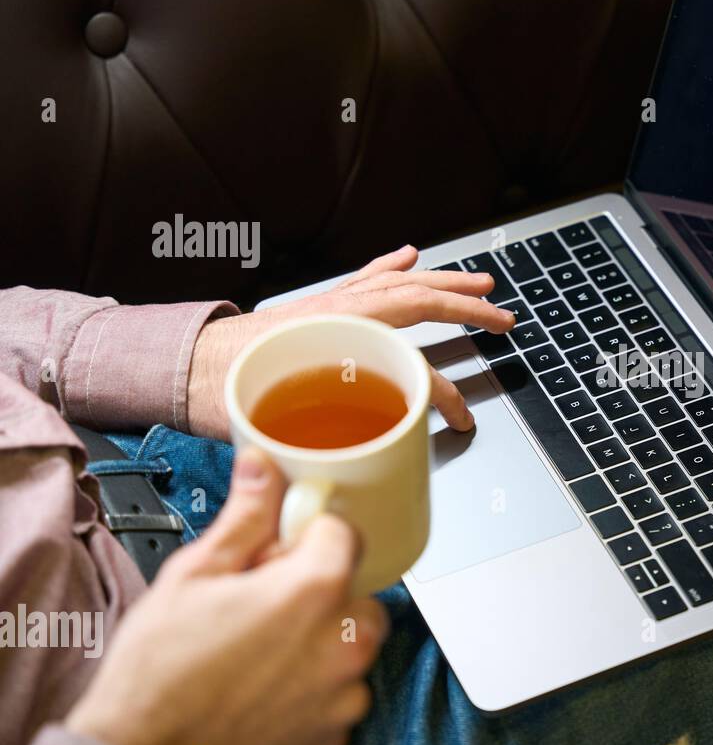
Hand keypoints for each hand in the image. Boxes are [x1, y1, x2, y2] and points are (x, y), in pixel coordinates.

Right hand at [65, 449, 388, 744]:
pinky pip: (341, 691)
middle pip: (354, 590)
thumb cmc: (158, 674)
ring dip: (320, 638)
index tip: (281, 549)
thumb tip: (263, 467)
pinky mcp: (336, 732)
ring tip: (259, 649)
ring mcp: (345, 692)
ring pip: (351, 643)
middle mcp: (344, 642)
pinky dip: (314, 685)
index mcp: (315, 590)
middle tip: (262, 603)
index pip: (343, 533)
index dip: (308, 536)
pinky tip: (266, 687)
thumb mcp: (194, 573)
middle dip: (317, 589)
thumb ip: (245, 517)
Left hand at [188, 245, 514, 438]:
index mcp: (335, 343)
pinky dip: (389, 267)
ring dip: (441, 281)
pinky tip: (409, 256)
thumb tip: (344, 487)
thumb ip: (316, 452)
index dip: (444, 394)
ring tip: (476, 283)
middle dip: (465, 308)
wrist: (178, 364)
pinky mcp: (317, 305)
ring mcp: (329, 306)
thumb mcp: (271, 427)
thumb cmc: (216, 389)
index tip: (462, 419)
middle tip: (502, 316)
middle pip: (416, 302)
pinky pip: (364, 279)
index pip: (409, 366)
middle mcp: (338, 316)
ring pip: (397, 284)